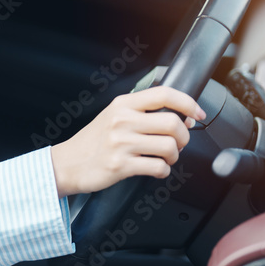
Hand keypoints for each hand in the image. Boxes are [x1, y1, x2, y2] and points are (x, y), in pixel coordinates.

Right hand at [50, 86, 205, 195]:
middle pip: (173, 123)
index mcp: (122, 104)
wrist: (67, 164)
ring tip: (163, 157)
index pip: (164, 94)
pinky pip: (158, 167)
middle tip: (177, 143)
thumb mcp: (113, 116)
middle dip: (183, 137)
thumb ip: (142, 112)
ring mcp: (121, 143)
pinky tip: (153, 168)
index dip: (188, 103)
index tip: (197, 113)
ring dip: (174, 156)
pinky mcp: (120, 165)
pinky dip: (163, 171)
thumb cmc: (93, 142)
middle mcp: (122, 120)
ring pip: (169, 147)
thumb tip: (182, 116)